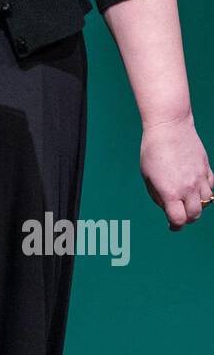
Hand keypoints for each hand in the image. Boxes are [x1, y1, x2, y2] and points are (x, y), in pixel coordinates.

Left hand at [140, 113, 213, 229]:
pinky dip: (206, 191)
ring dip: (198, 205)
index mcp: (170, 192)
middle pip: (195, 215)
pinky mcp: (207, 168)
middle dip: (187, 218)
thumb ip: (157, 195)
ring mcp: (200, 178)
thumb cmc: (152, 150)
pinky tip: (197, 187)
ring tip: (188, 199)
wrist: (169, 127)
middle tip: (180, 214)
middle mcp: (188, 188)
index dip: (175, 226)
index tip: (172, 226)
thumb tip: (167, 207)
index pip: (179, 220)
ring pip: (207, 202)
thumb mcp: (147, 176)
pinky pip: (212, 187)